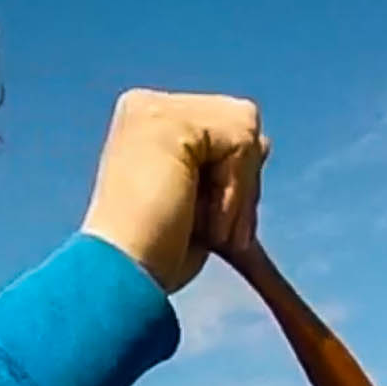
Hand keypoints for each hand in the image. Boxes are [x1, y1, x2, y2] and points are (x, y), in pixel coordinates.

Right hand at [79, 89, 269, 294]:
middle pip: (242, 126)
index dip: (231, 184)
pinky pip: (242, 145)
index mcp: (144, 125)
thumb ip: (224, 169)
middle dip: (240, 185)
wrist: (121, 277)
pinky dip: (235, 192)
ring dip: (238, 194)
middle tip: (213, 234)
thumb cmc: (152, 254)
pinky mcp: (170, 121)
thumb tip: (265, 142)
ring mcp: (155, 110)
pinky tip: (201, 220)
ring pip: (247, 135)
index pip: (225, 133)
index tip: (208, 231)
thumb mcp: (195, 203)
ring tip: (204, 230)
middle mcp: (145, 108)